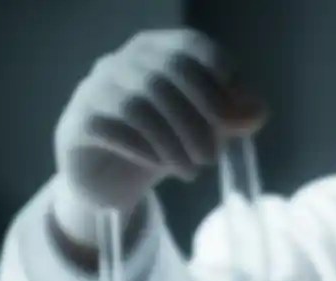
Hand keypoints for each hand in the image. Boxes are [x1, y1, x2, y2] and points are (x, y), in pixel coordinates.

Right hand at [51, 29, 266, 241]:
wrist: (110, 180)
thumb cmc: (162, 143)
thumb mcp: (205, 130)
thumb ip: (234, 118)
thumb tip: (256, 112)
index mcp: (157, 51)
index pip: (192, 46)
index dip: (221, 77)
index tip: (236, 119)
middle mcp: (123, 61)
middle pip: (171, 71)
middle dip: (201, 117)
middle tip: (213, 157)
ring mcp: (95, 88)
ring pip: (142, 103)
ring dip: (176, 142)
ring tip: (193, 170)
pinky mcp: (79, 122)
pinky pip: (114, 128)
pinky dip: (146, 150)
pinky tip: (162, 167)